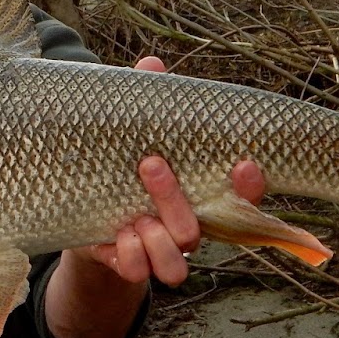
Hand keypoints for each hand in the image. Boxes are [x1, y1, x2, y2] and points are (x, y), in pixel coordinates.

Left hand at [75, 56, 263, 289]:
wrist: (88, 209)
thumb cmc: (127, 163)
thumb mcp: (134, 133)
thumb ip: (148, 105)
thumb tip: (152, 65)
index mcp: (199, 196)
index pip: (242, 199)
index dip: (250, 186)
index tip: (245, 162)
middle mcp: (185, 229)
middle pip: (197, 230)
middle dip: (174, 200)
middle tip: (150, 163)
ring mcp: (158, 251)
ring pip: (176, 264)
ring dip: (157, 240)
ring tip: (135, 219)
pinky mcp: (128, 263)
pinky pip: (137, 272)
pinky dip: (129, 255)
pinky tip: (117, 235)